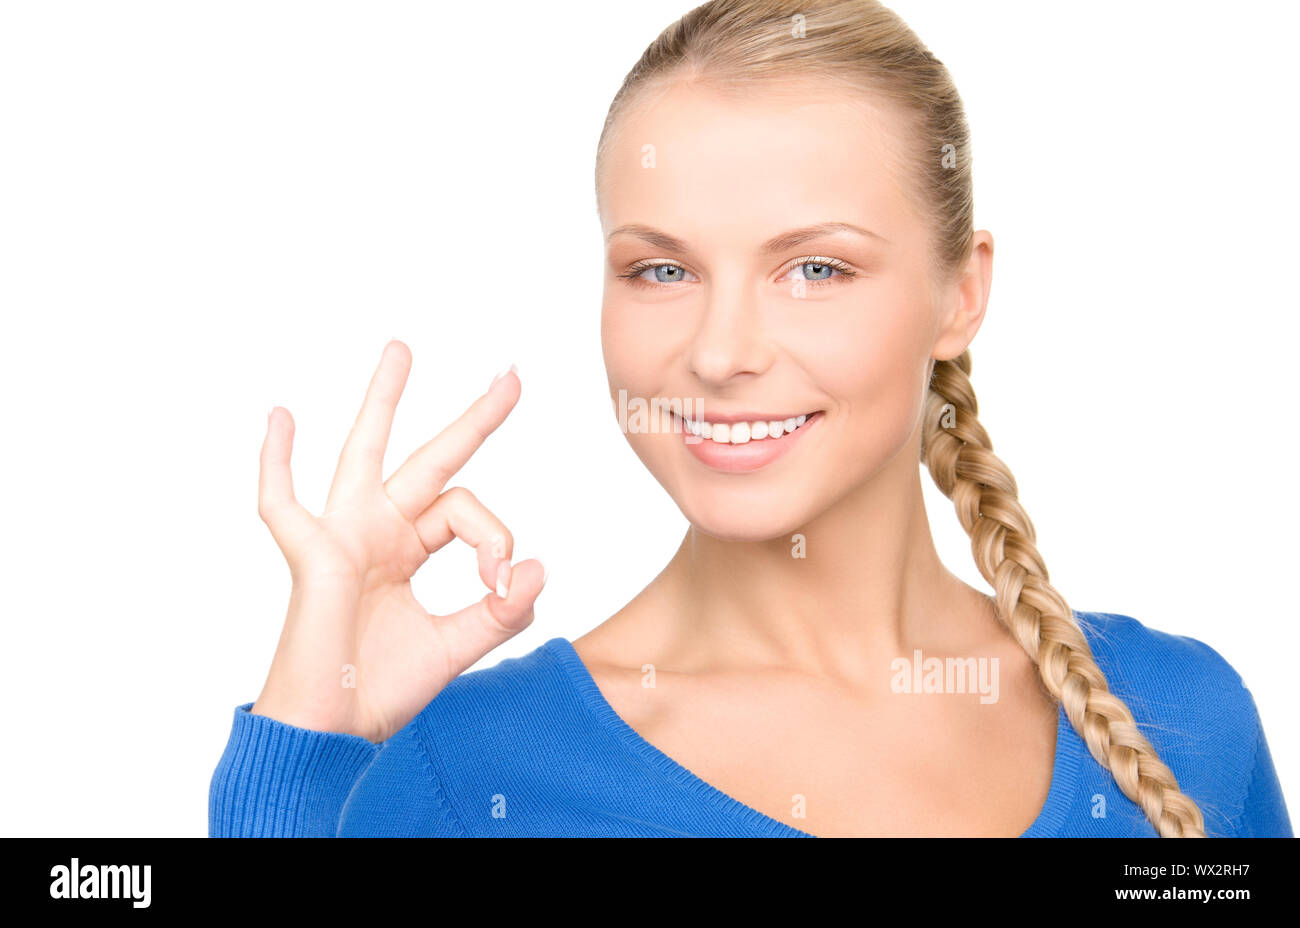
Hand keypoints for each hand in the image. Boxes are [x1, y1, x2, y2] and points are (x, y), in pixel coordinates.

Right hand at [249, 340, 543, 742]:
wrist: (332, 733)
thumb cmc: (380, 690)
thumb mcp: (458, 646)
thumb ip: (501, 610)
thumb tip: (537, 565)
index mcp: (407, 550)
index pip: (467, 514)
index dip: (494, 540)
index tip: (501, 583)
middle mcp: (377, 533)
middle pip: (431, 460)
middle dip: (473, 419)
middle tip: (513, 377)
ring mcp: (342, 538)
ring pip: (364, 453)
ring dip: (383, 401)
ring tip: (403, 350)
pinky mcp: (313, 556)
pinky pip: (281, 504)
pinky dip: (275, 462)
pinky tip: (279, 416)